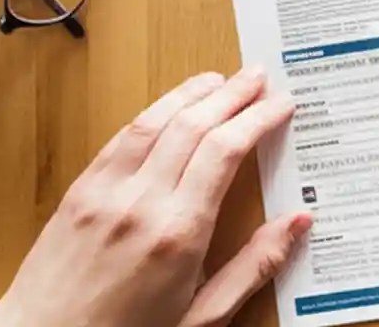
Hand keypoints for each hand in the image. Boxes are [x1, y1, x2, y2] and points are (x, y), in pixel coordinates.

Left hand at [0, 67, 310, 326]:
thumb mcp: (203, 317)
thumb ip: (255, 267)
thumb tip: (299, 223)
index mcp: (179, 233)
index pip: (226, 151)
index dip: (258, 118)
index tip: (281, 103)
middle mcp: (141, 203)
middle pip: (195, 125)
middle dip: (231, 94)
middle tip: (258, 76)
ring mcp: (105, 192)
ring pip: (155, 120)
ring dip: (190, 92)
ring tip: (218, 79)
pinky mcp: (79, 192)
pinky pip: (120, 138)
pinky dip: (151, 113)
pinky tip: (168, 106)